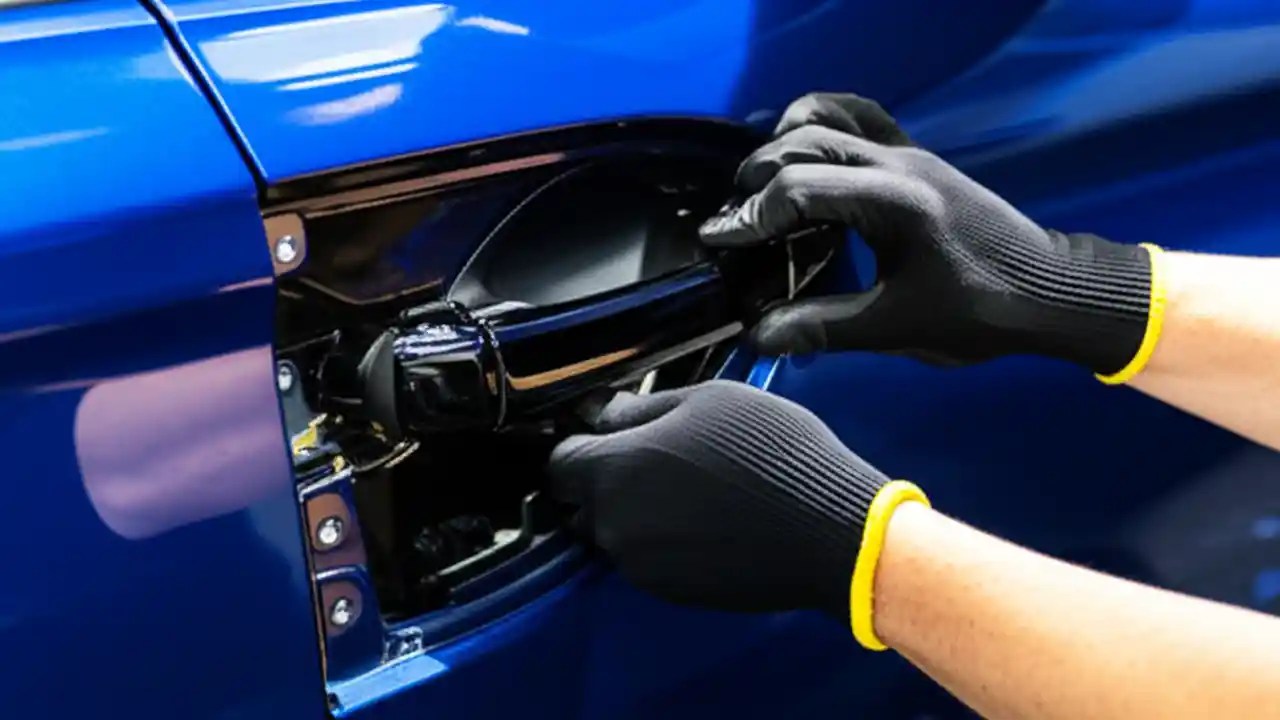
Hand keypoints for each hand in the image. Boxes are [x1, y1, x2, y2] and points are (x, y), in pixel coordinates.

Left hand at [546, 380, 912, 626]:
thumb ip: (641, 408)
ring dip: (639, 513)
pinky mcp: (671, 593)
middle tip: (660, 459)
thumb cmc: (771, 453)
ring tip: (694, 491)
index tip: (611, 435)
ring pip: (618, 533)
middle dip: (608, 481)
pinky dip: (667, 542)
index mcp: (613, 471)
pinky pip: (650, 560)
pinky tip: (710, 523)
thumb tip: (599, 412)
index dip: (581, 444)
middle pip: (584, 502)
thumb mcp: (707, 401)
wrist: (830, 534)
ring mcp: (641, 567)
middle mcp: (614, 526)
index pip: (558, 462)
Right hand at [700, 93, 1153, 376]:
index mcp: (893, 201)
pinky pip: (860, 116)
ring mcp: (909, 152)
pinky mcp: (917, 156)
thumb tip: (758, 334)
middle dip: (756, 178)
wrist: (1049, 291)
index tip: (716, 241)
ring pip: (829, 118)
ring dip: (784, 143)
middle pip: (804, 142)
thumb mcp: (897, 328)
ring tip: (760, 187)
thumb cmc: (980, 313)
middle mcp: (897, 163)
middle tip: (734, 221)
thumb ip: (824, 327)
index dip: (749, 215)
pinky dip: (822, 124)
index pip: (798, 187)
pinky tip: (802, 153)